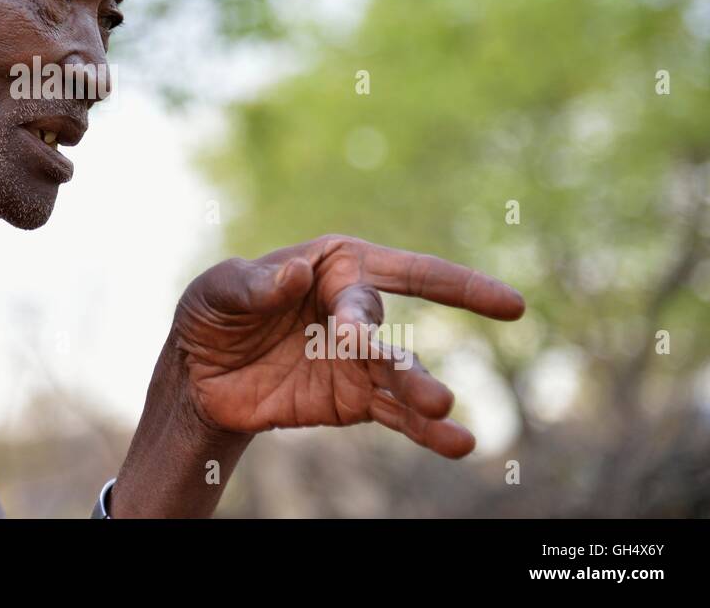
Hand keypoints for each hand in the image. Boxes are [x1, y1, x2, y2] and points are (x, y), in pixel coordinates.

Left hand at [172, 235, 523, 457]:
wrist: (200, 374)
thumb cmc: (214, 311)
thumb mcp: (217, 289)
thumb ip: (252, 284)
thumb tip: (296, 276)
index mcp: (336, 266)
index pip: (404, 271)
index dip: (457, 284)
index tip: (509, 306)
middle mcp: (357, 310)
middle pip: (383, 327)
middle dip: (384, 347)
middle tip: (379, 363)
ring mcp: (360, 358)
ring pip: (399, 374)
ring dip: (421, 390)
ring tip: (441, 408)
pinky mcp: (353, 399)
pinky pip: (395, 414)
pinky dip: (425, 430)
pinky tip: (456, 443)